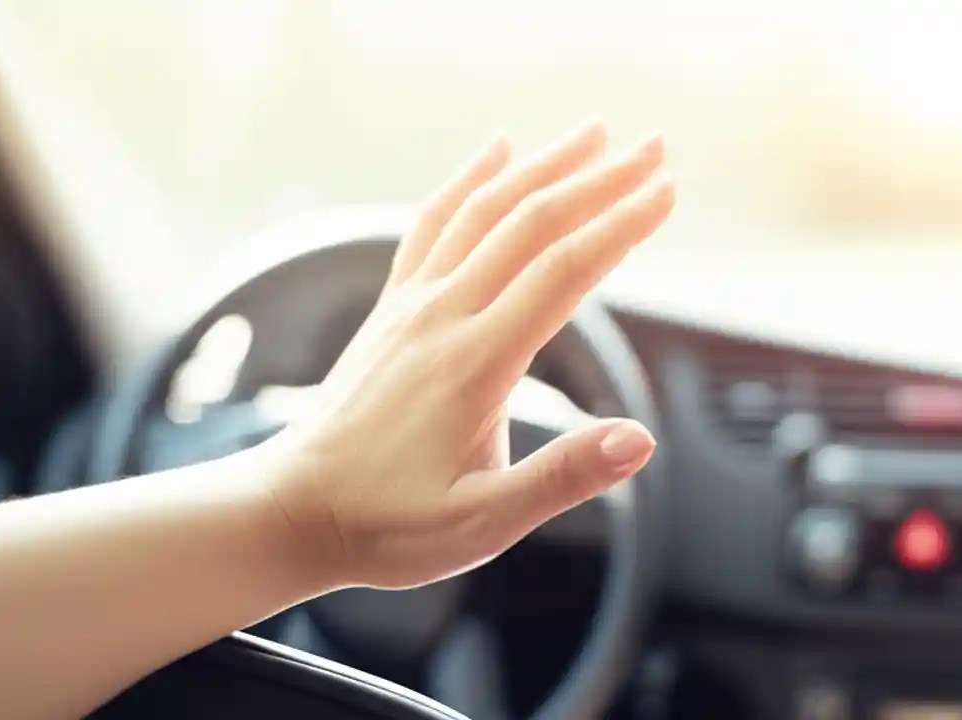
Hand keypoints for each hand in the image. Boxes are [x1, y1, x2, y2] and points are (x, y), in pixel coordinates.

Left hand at [260, 121, 673, 590]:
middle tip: (655, 147)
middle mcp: (443, 315)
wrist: (293, 510)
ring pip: (485, 210)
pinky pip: (433, 223)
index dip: (620, 226)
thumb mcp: (483, 524)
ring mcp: (413, 304)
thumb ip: (561, 479)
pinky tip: (495, 148)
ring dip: (544, 165)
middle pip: (531, 223)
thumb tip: (641, 441)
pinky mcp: (394, 306)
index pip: (563, 271)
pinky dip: (469, 179)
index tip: (668, 191)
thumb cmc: (389, 525)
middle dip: (599, 179)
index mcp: (477, 363)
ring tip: (595, 131)